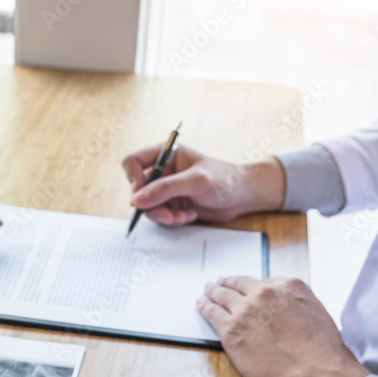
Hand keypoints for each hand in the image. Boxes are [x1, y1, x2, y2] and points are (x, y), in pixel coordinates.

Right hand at [121, 145, 284, 225]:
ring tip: (181, 217)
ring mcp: (167, 189)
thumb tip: (136, 200)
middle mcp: (164, 171)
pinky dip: (173, 219)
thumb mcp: (194, 181)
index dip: (133, 180)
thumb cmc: (225, 179)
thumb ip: (164, 189)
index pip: (134, 162)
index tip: (141, 196)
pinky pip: (161, 215)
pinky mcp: (174, 204)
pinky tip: (189, 216)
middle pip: (139, 189)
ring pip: (148, 206)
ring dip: (163, 216)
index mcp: (166, 155)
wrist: (244, 196)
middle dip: (151, 205)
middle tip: (167, 215)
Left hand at [196, 276, 368, 376]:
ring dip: (214, 292)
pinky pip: (212, 313)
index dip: (253, 287)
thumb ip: (297, 309)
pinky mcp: (231, 329)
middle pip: (240, 285)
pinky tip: (201, 305)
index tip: (246, 288)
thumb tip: (284, 315)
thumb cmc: (322, 357)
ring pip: (223, 296)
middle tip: (220, 283)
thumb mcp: (317, 317)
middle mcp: (266, 292)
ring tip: (208, 291)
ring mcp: (246, 310)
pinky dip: (204, 307)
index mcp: (291, 287)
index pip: (264, 282)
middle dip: (229, 283)